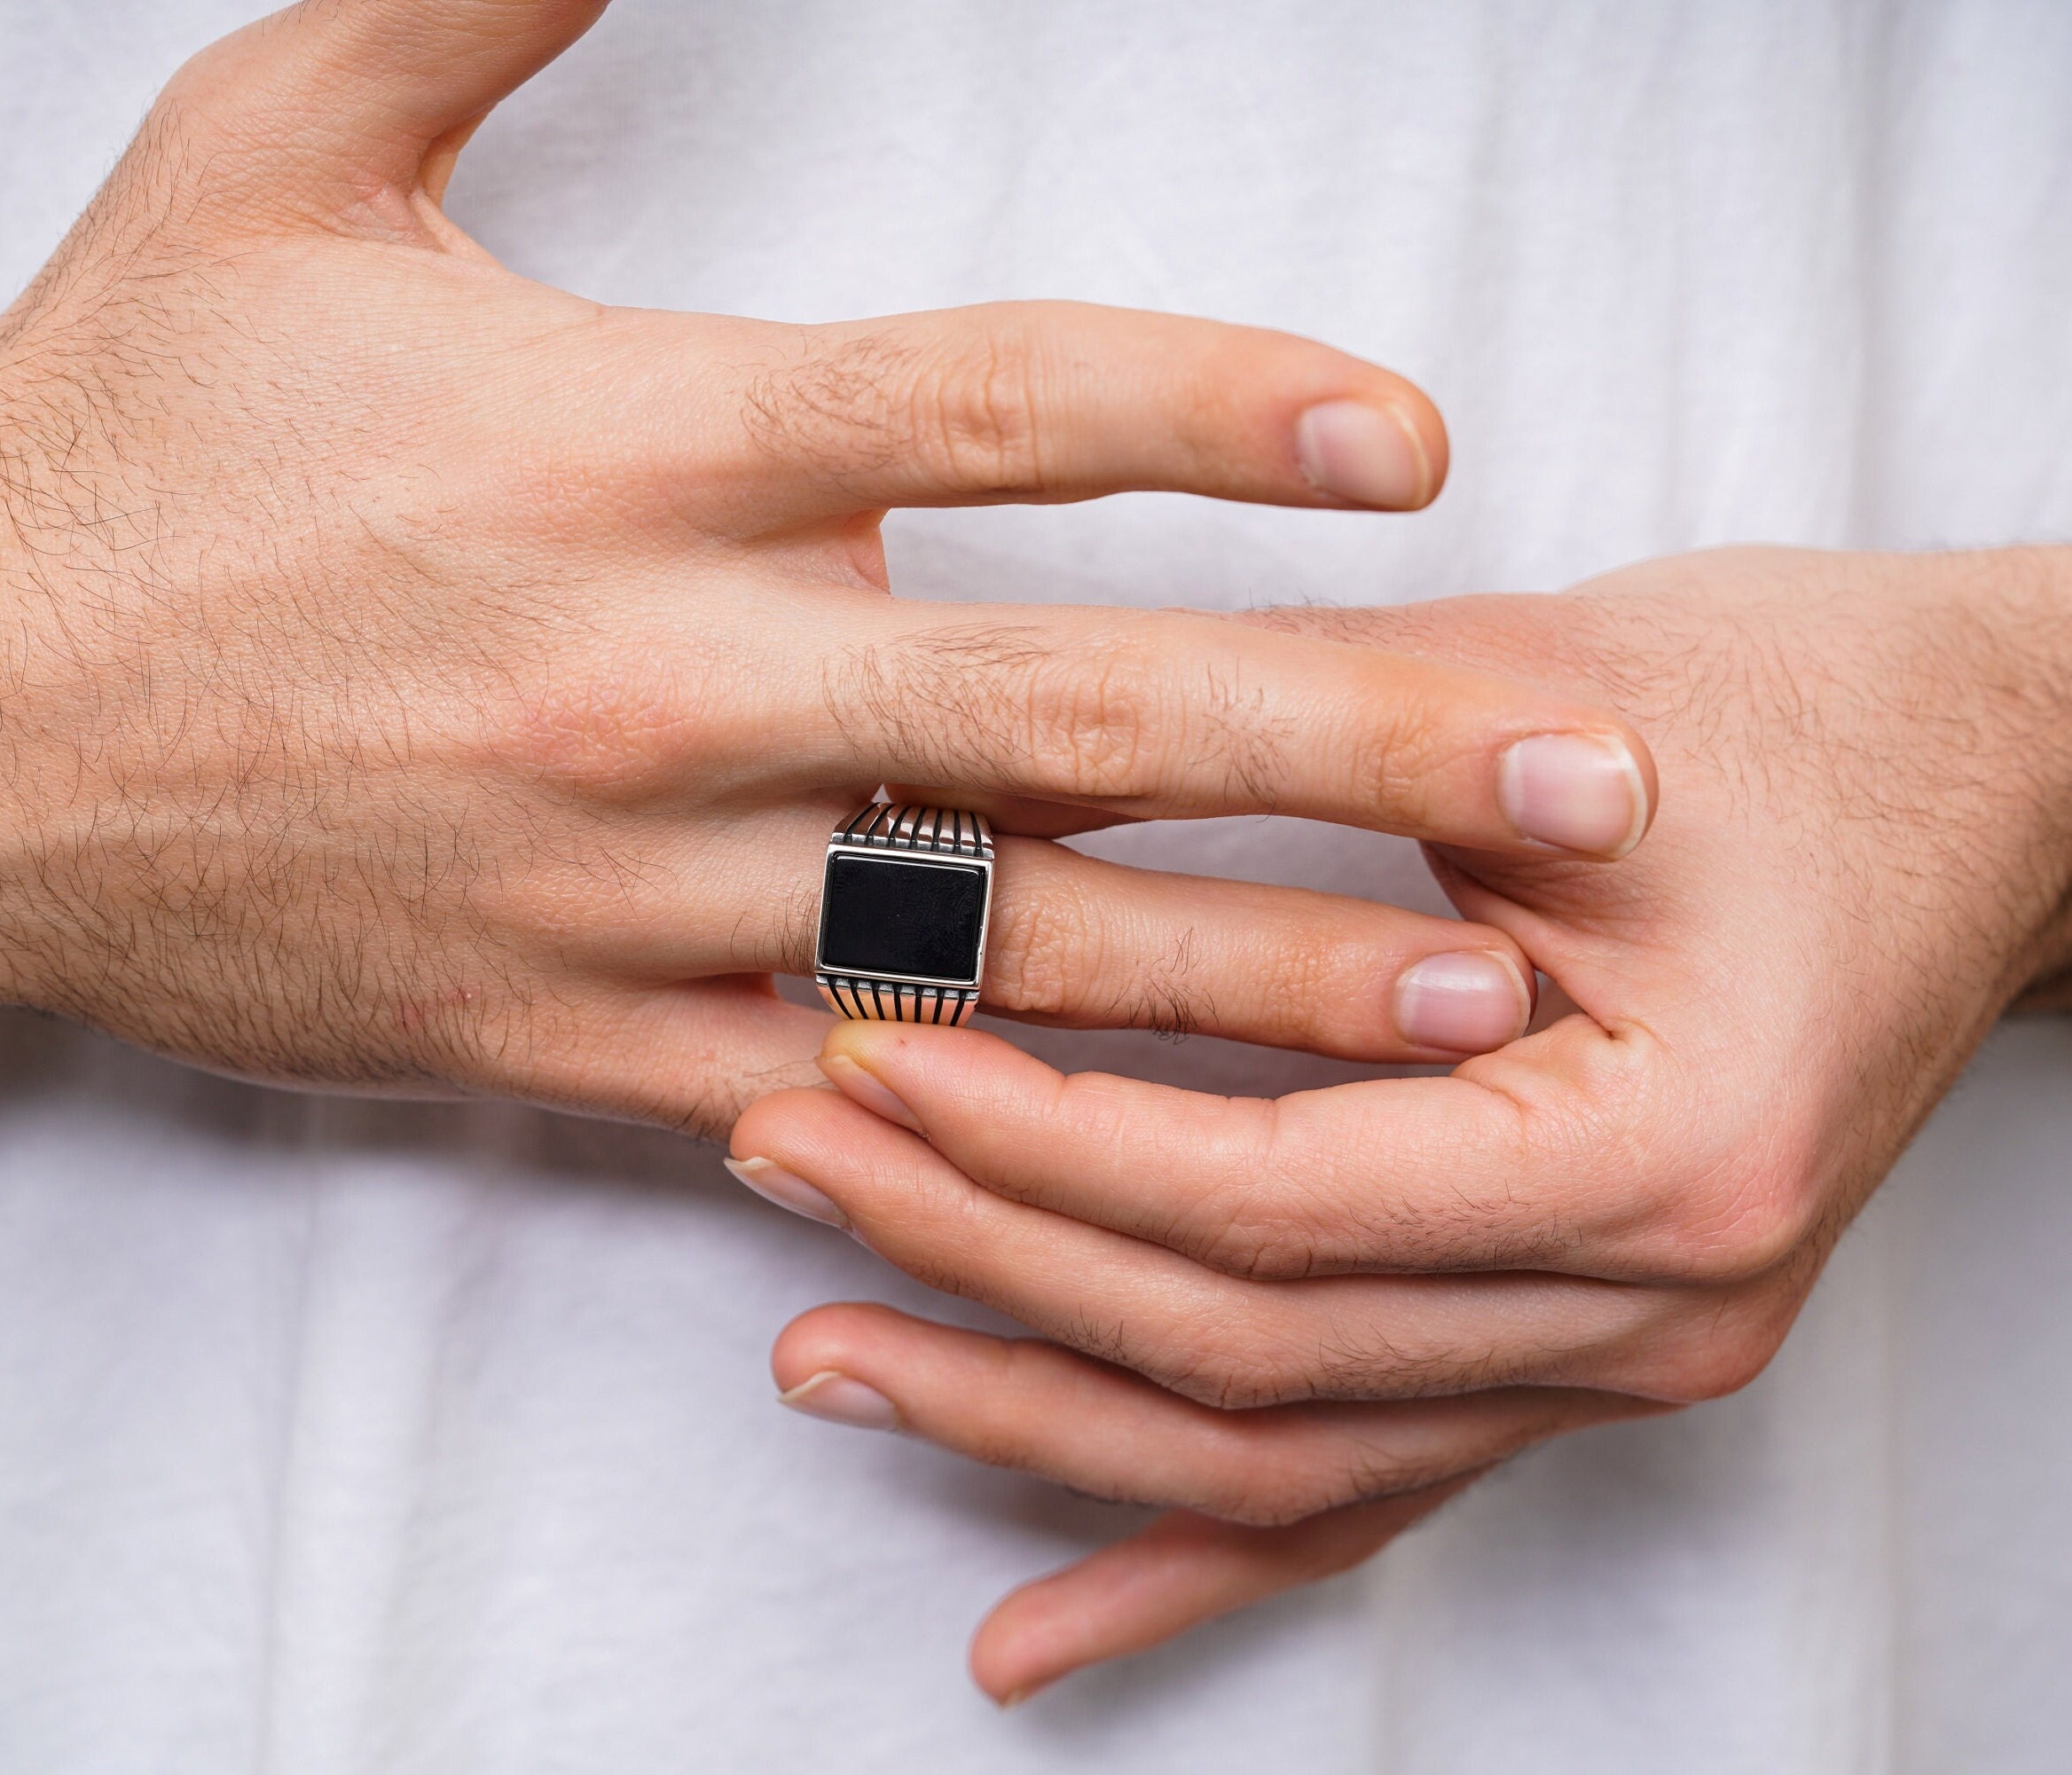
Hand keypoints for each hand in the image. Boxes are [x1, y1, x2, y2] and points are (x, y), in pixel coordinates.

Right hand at [0, 0, 1655, 1130]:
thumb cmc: (108, 446)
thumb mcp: (269, 152)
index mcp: (620, 447)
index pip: (990, 409)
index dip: (1223, 407)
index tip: (1416, 442)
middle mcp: (655, 683)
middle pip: (1076, 714)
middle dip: (1358, 751)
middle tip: (1585, 790)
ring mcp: (622, 888)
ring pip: (999, 950)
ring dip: (1255, 982)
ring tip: (1466, 1007)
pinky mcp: (568, 1036)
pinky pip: (827, 1098)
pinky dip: (1006, 1130)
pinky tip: (1172, 1165)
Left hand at [730, 544, 2071, 1695]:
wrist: (2002, 776)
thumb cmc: (1797, 704)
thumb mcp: (1537, 701)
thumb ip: (1277, 764)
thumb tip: (981, 799)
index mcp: (1666, 1144)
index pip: (1279, 1199)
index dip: (1044, 1146)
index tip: (863, 1062)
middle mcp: (1651, 1302)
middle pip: (1246, 1341)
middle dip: (986, 1254)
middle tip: (784, 1160)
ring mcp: (1617, 1360)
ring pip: (1273, 1454)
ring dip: (1034, 1416)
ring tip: (827, 1356)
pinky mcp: (1568, 1356)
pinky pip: (1358, 1496)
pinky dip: (1182, 1559)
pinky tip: (1030, 1635)